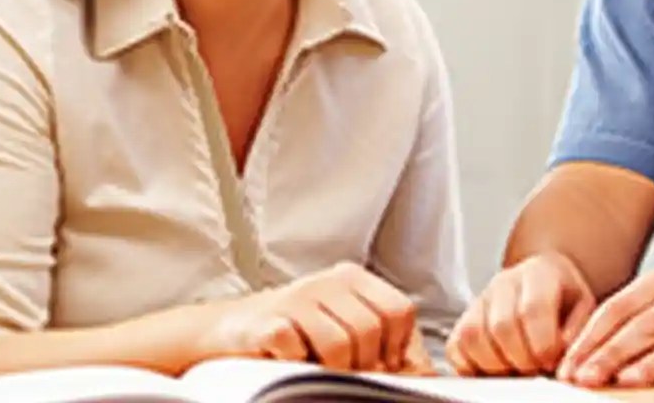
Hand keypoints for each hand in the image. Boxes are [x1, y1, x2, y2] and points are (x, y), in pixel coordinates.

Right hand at [196, 262, 434, 373]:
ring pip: (340, 345)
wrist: (229, 331)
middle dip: (366, 364)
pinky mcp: (268, 323)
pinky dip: (299, 367)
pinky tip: (292, 361)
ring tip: (320, 369)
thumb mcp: (344, 328)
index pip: (399, 310)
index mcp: (352, 278)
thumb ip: (384, 344)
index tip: (382, 366)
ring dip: (334, 371)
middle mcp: (326, 282)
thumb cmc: (293, 332)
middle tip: (349, 374)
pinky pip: (298, 352)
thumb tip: (424, 375)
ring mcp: (296, 299)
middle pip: (372, 329)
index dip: (397, 347)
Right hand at [446, 252, 595, 375]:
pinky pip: (455, 347)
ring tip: (516, 368)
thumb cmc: (564, 297)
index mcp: (538, 273)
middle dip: (521, 359)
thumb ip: (578, 330)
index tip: (551, 361)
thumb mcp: (583, 306)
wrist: (544, 281)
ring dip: (496, 365)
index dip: (542, 343)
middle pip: (501, 325)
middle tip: (536, 369)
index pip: (533, 308)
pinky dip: (471, 366)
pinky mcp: (461, 319)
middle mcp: (503, 283)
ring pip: (473, 336)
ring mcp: (479, 300)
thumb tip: (563, 357)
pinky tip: (495, 368)